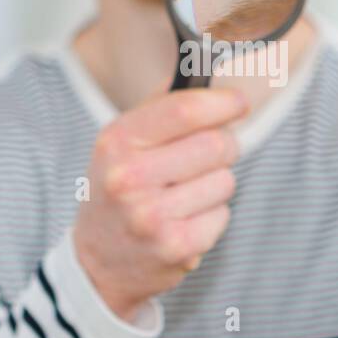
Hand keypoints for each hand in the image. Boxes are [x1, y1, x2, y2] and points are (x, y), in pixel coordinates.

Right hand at [74, 87, 248, 322]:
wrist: (98, 262)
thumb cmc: (119, 190)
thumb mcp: (122, 142)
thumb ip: (162, 106)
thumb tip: (210, 75)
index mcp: (117, 142)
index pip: (184, 111)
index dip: (223, 103)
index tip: (239, 102)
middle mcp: (129, 178)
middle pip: (215, 144)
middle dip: (225, 145)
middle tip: (212, 154)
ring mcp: (152, 216)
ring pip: (225, 180)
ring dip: (217, 184)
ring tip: (187, 194)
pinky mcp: (176, 246)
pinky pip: (223, 215)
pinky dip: (213, 216)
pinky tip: (186, 220)